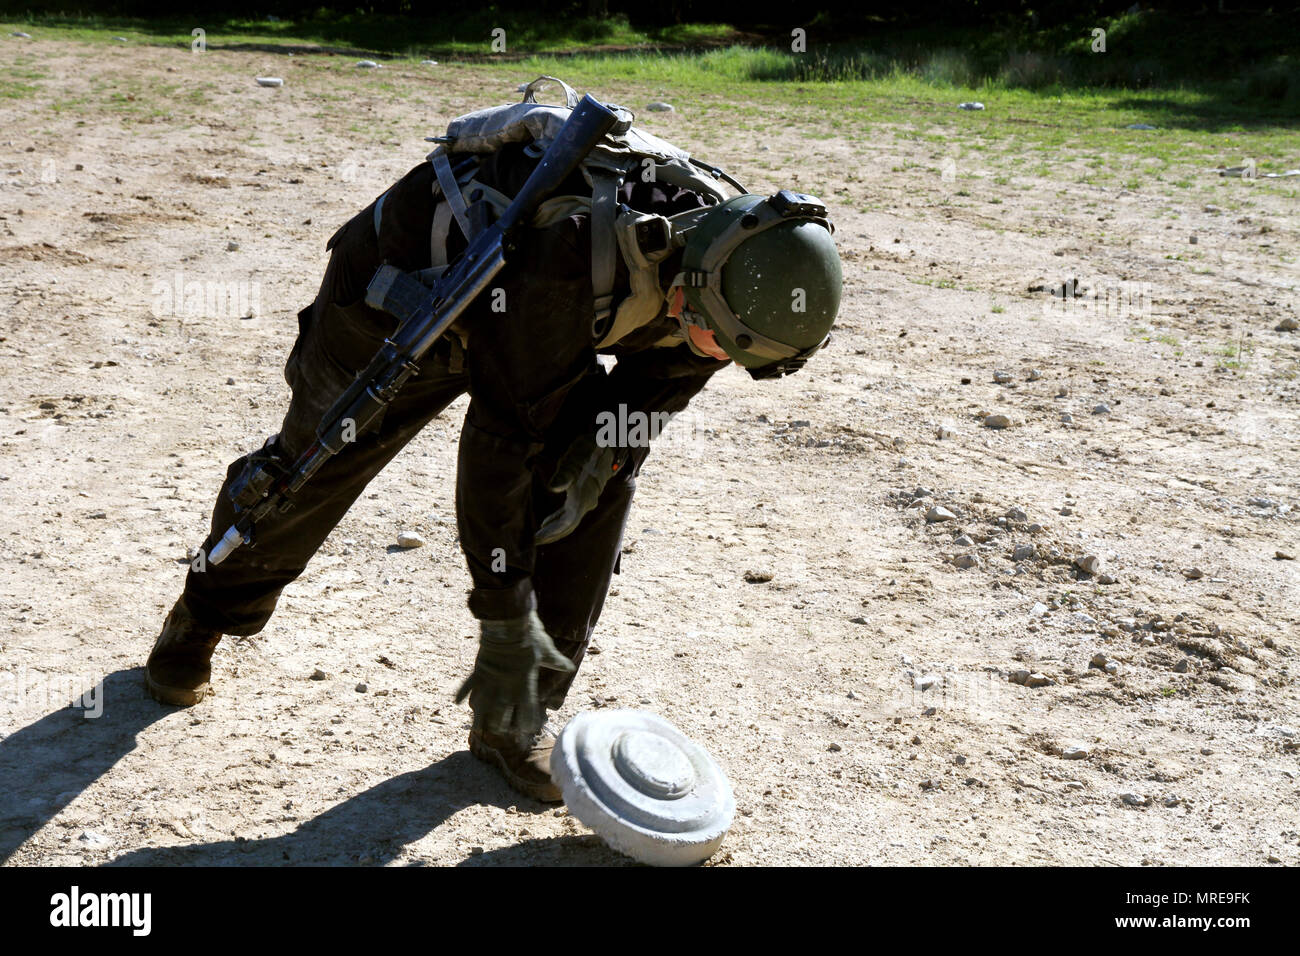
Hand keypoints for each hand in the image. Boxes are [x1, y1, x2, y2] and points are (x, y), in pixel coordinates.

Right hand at [454, 610, 574, 735]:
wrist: (509, 624)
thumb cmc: (531, 636)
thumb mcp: (547, 650)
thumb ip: (556, 662)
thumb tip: (570, 667)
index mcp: (525, 682)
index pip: (527, 708)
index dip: (528, 720)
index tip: (528, 729)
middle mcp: (507, 686)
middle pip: (502, 711)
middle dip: (501, 723)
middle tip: (499, 731)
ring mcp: (491, 679)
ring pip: (484, 704)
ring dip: (481, 716)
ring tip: (477, 728)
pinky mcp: (479, 670)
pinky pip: (469, 684)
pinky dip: (463, 692)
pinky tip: (457, 702)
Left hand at [534, 434, 620, 545]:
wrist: (606, 444)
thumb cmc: (588, 450)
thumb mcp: (573, 459)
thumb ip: (564, 474)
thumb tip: (552, 488)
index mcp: (583, 498)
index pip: (566, 523)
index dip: (552, 532)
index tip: (537, 538)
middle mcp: (586, 503)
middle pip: (568, 525)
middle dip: (552, 534)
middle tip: (535, 540)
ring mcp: (586, 500)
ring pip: (569, 520)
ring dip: (555, 527)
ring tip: (539, 534)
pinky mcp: (584, 495)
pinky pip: (571, 512)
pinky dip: (559, 518)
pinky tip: (548, 521)